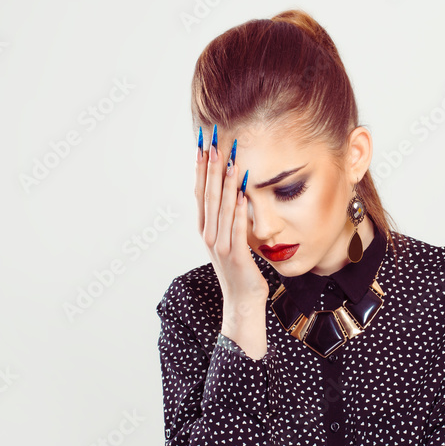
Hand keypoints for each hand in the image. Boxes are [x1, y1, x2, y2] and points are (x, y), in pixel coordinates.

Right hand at [195, 131, 268, 313]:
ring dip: (227, 184)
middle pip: (209, 196)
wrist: (242, 301)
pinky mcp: (237, 256)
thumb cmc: (238, 270)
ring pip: (223, 209)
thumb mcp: (228, 240)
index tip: (203, 146)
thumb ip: (226, 218)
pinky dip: (240, 211)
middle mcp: (209, 235)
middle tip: (213, 144)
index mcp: (206, 229)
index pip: (201, 193)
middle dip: (211, 169)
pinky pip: (238, 229)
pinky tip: (244, 194)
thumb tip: (232, 190)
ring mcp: (221, 246)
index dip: (201, 169)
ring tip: (231, 162)